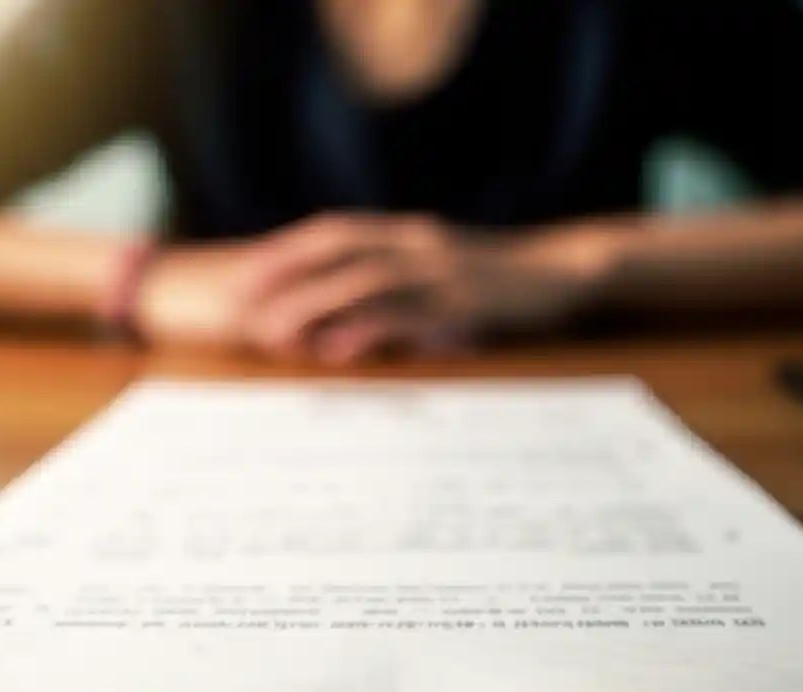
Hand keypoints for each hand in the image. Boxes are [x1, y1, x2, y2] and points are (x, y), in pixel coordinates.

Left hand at [237, 213, 618, 362]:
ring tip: (274, 333)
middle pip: (335, 248)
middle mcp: (416, 242)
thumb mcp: (438, 272)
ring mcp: (439, 271)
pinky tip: (335, 350)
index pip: (331, 231)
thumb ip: (393, 287)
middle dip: (282, 274)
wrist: (562, 273)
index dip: (285, 250)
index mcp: (406, 232)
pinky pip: (405, 315)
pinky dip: (366, 330)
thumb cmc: (493, 280)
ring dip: (313, 304)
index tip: (244, 276)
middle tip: (240, 306)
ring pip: (362, 279)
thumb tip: (336, 323)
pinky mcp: (462, 304)